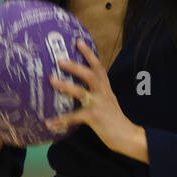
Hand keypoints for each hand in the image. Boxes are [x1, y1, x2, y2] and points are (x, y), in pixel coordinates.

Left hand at [46, 40, 142, 157]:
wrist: (127, 135)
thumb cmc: (114, 119)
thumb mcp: (108, 101)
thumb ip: (98, 92)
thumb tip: (82, 89)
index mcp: (105, 88)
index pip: (98, 66)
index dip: (89, 53)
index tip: (78, 41)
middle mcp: (103, 93)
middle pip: (90, 74)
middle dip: (75, 66)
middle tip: (59, 59)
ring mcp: (99, 104)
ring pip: (81, 91)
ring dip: (65, 85)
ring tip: (51, 81)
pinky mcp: (94, 117)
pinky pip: (74, 117)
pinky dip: (61, 120)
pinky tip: (49, 122)